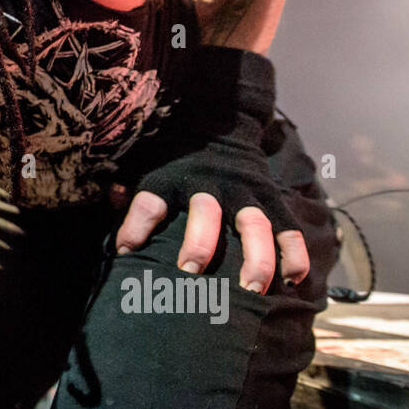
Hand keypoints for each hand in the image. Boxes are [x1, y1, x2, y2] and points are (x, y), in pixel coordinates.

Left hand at [111, 46, 308, 294]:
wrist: (217, 120)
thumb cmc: (173, 158)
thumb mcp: (146, 167)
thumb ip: (129, 192)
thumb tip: (115, 210)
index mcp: (171, 179)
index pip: (149, 201)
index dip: (135, 224)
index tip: (126, 249)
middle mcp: (208, 185)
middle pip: (204, 212)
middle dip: (198, 242)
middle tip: (190, 272)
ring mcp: (244, 192)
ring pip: (254, 223)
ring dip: (255, 257)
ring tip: (253, 288)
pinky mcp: (270, 198)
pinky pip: (288, 227)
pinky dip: (293, 252)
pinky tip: (294, 279)